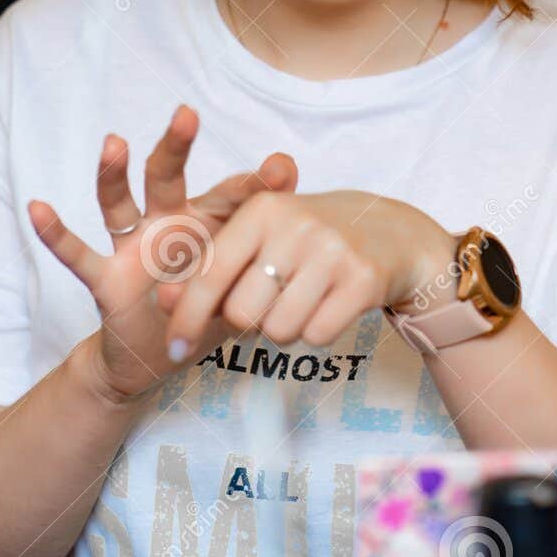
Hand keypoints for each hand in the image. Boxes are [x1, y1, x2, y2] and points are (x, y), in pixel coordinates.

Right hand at [27, 105, 297, 404]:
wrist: (161, 356)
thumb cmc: (210, 308)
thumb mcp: (245, 282)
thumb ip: (267, 250)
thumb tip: (302, 215)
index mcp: (205, 224)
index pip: (229, 195)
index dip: (254, 185)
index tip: (281, 169)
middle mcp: (166, 224)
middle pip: (165, 177)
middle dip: (176, 146)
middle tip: (186, 113)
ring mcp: (132, 247)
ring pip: (118, 203)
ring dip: (113, 174)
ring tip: (113, 141)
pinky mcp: (106, 277)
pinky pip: (77, 254)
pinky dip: (56, 233)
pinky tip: (38, 207)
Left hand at [155, 189, 455, 360]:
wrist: (392, 234)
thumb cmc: (308, 241)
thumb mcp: (261, 239)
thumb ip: (212, 270)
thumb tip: (164, 304)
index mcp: (261, 209)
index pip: (210, 273)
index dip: (187, 316)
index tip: (173, 347)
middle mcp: (295, 225)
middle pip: (243, 313)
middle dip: (250, 321)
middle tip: (270, 302)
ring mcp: (332, 251)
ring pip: (280, 330)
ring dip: (285, 328)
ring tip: (303, 298)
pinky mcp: (363, 280)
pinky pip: (317, 335)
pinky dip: (317, 330)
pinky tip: (329, 303)